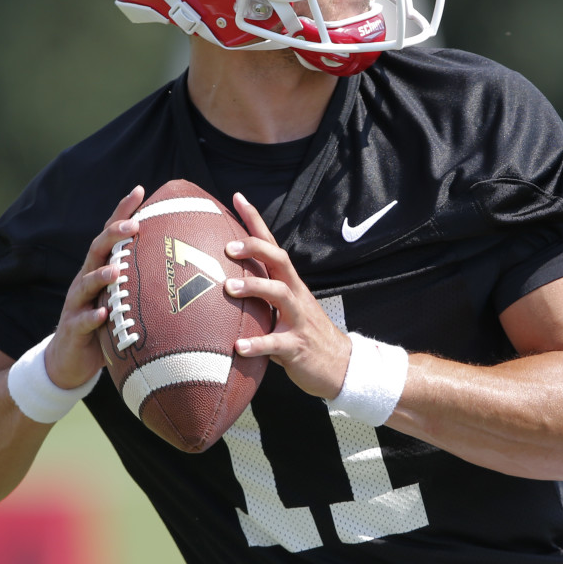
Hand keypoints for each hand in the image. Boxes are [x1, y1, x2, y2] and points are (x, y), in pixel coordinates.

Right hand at [45, 186, 145, 388]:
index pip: (111, 234)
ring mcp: (77, 303)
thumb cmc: (105, 324)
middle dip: (113, 235)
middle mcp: (87, 279)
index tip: (140, 190)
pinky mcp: (73, 329)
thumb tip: (185, 263)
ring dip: (101, 275)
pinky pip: (82, 321)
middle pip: (97, 250)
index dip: (123, 211)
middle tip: (132, 225)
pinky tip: (103, 314)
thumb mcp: (124, 298)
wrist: (70, 361)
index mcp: (102, 268)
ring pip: (86, 283)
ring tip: (116, 270)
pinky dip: (92, 317)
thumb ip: (143, 279)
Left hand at [224, 192, 351, 399]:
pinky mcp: (297, 347)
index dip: (255, 221)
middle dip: (255, 249)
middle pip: (279, 261)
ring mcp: (298, 319)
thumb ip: (260, 297)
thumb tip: (222, 282)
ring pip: (280, 295)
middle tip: (228, 247)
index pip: (271, 246)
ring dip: (254, 288)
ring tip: (229, 289)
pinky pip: (276, 344)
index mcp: (290, 284)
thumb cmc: (303, 334)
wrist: (340, 365)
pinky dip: (257, 345)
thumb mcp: (283, 310)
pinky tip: (238, 348)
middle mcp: (295, 295)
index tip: (237, 197)